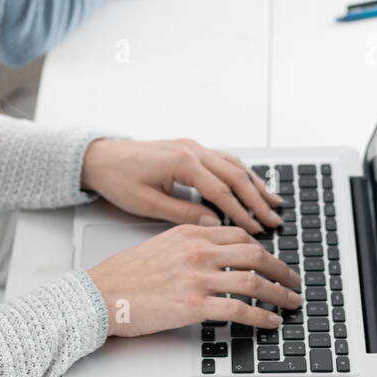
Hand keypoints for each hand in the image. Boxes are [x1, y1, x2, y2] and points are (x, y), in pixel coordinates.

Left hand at [81, 137, 283, 231]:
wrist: (101, 156)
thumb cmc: (118, 180)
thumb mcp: (147, 203)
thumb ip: (182, 212)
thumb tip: (214, 222)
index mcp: (182, 162)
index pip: (221, 191)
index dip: (242, 213)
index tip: (258, 230)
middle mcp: (192, 149)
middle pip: (235, 175)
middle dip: (257, 199)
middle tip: (276, 220)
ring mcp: (193, 146)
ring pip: (233, 164)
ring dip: (255, 184)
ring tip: (274, 202)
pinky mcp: (190, 147)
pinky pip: (224, 159)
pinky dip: (241, 173)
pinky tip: (252, 185)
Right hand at [87, 223, 301, 336]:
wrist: (102, 293)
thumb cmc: (126, 274)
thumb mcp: (161, 243)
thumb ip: (189, 242)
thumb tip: (214, 247)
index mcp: (190, 232)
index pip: (239, 235)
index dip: (263, 247)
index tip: (274, 258)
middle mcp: (198, 250)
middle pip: (254, 253)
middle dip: (280, 268)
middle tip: (293, 280)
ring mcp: (197, 277)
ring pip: (253, 280)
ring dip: (279, 293)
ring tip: (291, 302)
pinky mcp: (194, 305)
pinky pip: (240, 309)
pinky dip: (262, 316)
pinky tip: (271, 322)